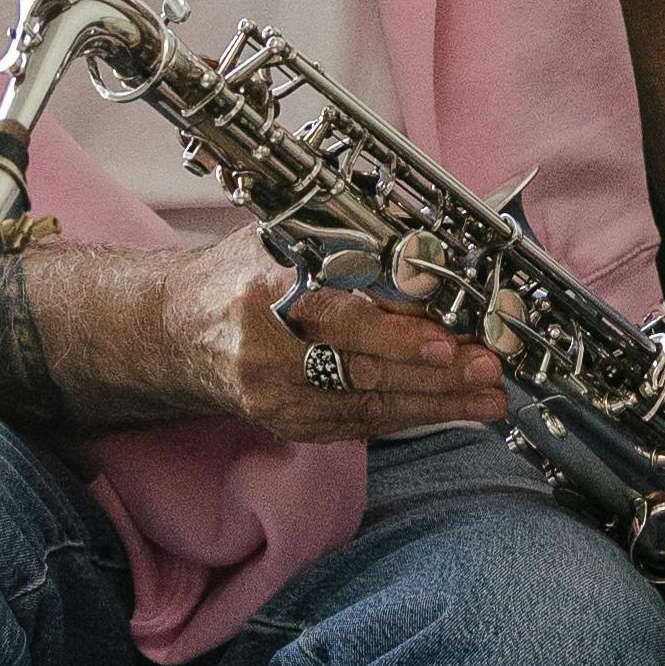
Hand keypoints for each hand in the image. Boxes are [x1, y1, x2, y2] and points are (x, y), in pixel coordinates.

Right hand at [162, 219, 511, 444]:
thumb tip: (422, 260)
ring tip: (488, 399)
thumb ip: (345, 249)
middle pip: (361, 372)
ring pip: (366, 407)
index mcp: (260, 295)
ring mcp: (272, 400)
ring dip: (435, 403)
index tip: (448, 340)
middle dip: (434, 375)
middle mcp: (262, 356)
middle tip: (488, 371)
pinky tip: (449, 410)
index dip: (397, 336)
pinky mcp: (286, 426)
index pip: (339, 321)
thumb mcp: (280, 239)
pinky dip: (408, 416)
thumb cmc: (238, 274)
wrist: (175, 331)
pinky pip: (358, 425)